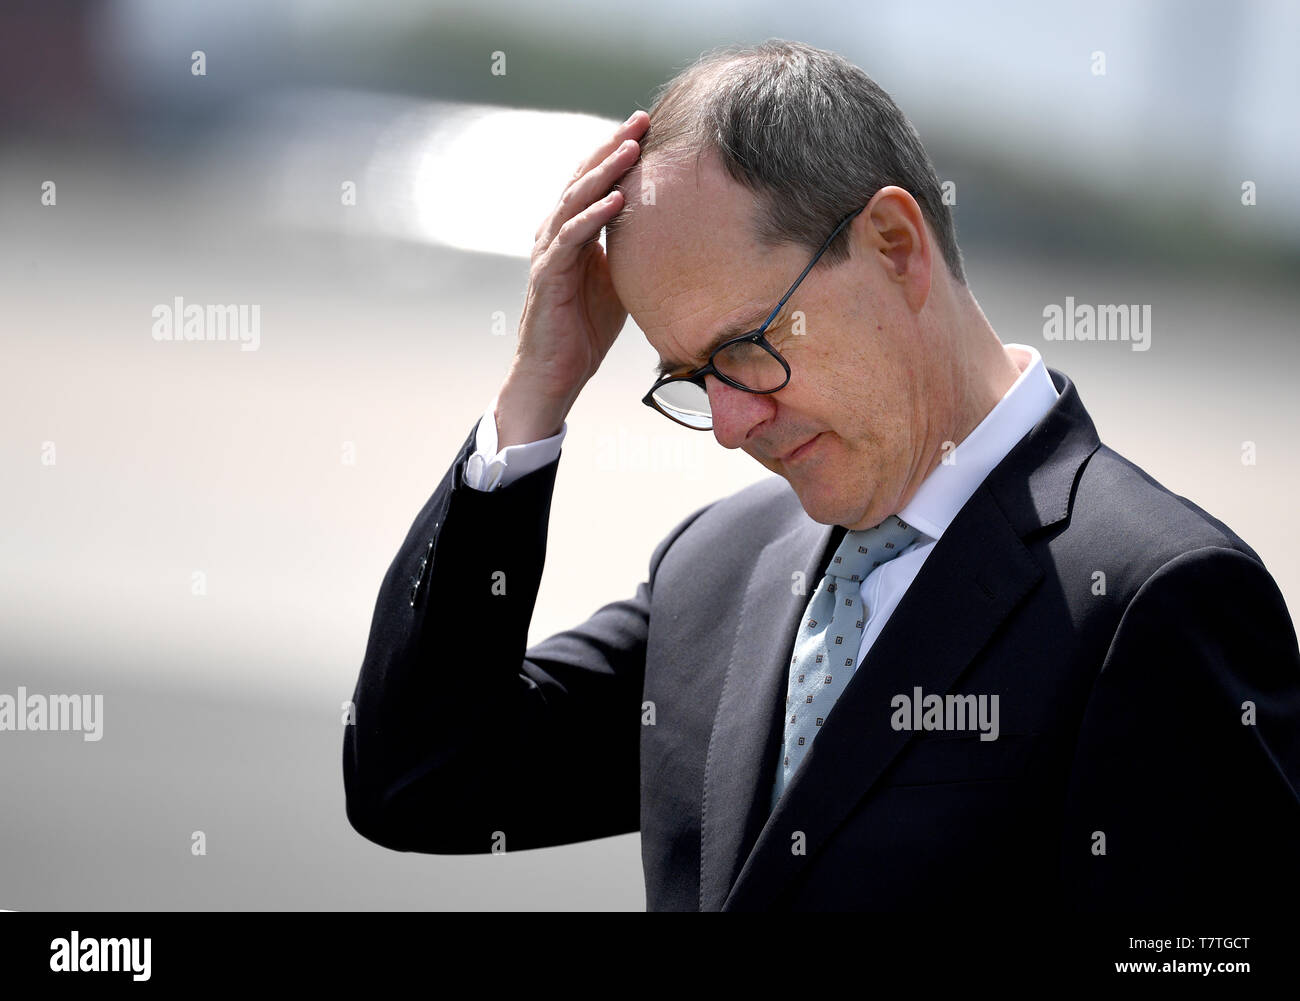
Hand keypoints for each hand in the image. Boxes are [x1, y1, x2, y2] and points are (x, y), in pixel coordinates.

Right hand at [495, 110, 647, 446]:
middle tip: (640, 120)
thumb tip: (668, 233)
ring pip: (575, 201)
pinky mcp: (548, 276)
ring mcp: (549, 252)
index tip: (646, 126)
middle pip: (583, 179)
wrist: (556, 372)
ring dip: (604, 172)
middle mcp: (555, 234)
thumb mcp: (616, 280)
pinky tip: (616, 199)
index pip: (594, 182)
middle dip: (612, 148)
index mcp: (572, 232)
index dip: (617, 152)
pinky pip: (571, 238)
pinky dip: (593, 217)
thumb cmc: (585, 329)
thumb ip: (629, 251)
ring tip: (630, 148)